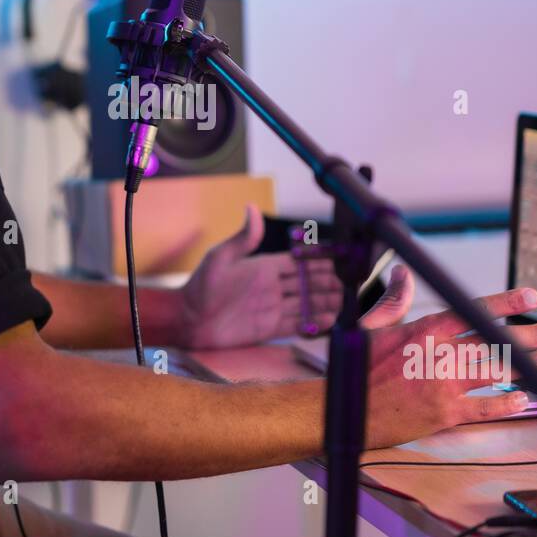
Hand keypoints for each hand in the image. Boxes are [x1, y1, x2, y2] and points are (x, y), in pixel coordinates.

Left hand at [179, 205, 343, 349]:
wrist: (188, 320)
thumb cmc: (200, 286)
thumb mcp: (220, 257)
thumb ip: (243, 238)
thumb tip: (252, 208)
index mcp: (264, 267)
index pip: (299, 262)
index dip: (318, 261)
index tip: (337, 259)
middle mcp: (272, 286)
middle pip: (308, 283)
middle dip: (328, 283)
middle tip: (348, 284)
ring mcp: (273, 307)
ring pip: (307, 303)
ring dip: (326, 302)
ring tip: (346, 303)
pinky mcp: (270, 328)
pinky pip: (298, 324)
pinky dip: (315, 323)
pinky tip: (331, 321)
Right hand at [360, 266, 536, 448]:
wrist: (342, 409)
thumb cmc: (356, 368)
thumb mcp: (372, 326)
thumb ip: (395, 300)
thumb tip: (402, 273)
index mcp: (424, 330)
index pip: (472, 310)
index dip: (505, 302)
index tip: (530, 298)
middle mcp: (439, 354)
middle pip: (494, 341)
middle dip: (528, 336)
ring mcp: (444, 385)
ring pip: (496, 371)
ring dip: (526, 366)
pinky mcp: (444, 414)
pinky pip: (484, 408)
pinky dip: (506, 404)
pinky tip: (523, 400)